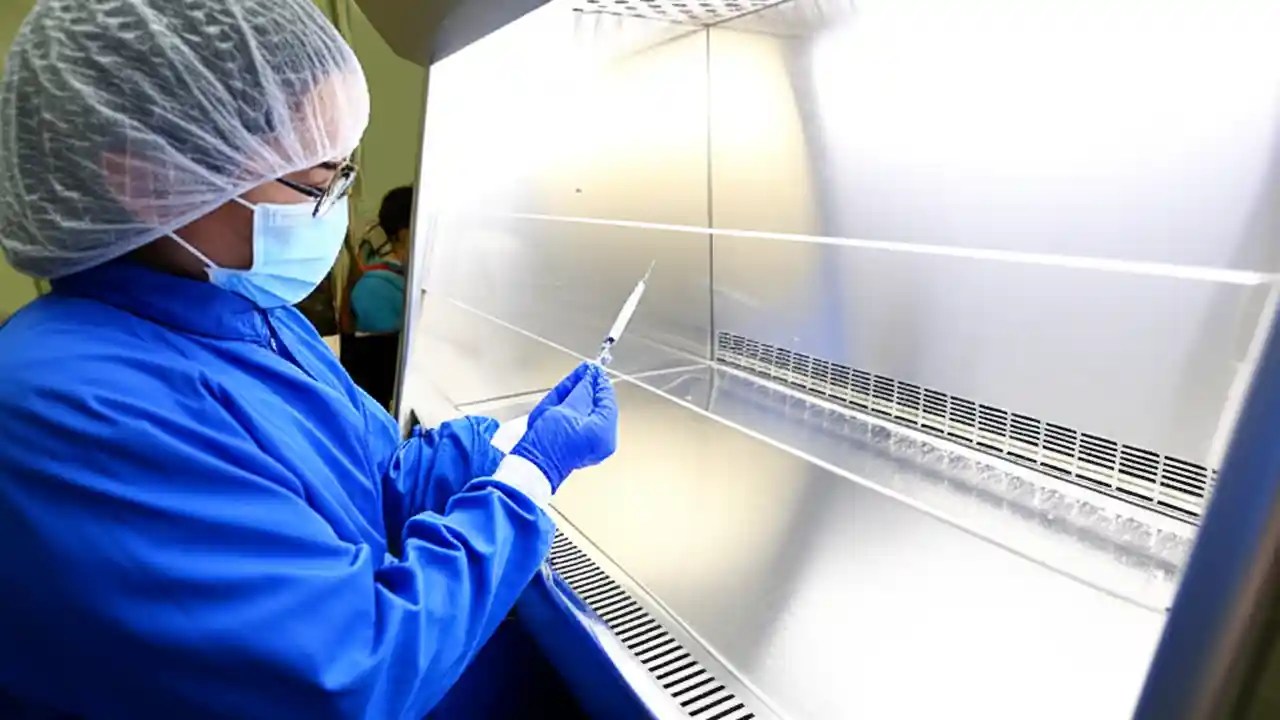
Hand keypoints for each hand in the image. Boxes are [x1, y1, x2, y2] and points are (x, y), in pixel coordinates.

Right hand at [513, 363, 617, 490]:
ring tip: (577, 381)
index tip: (592, 369)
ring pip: (593, 413)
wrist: (533, 465)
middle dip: (591, 388)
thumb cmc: (547, 442)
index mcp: (603, 431)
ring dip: (584, 397)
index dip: (598, 381)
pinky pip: (586, 423)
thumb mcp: (566, 408)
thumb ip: (582, 389)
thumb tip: (590, 376)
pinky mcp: (584, 447)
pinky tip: (571, 398)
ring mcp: (595, 446)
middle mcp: (604, 441)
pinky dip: (579, 410)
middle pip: (601, 406)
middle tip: (585, 372)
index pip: (607, 399)